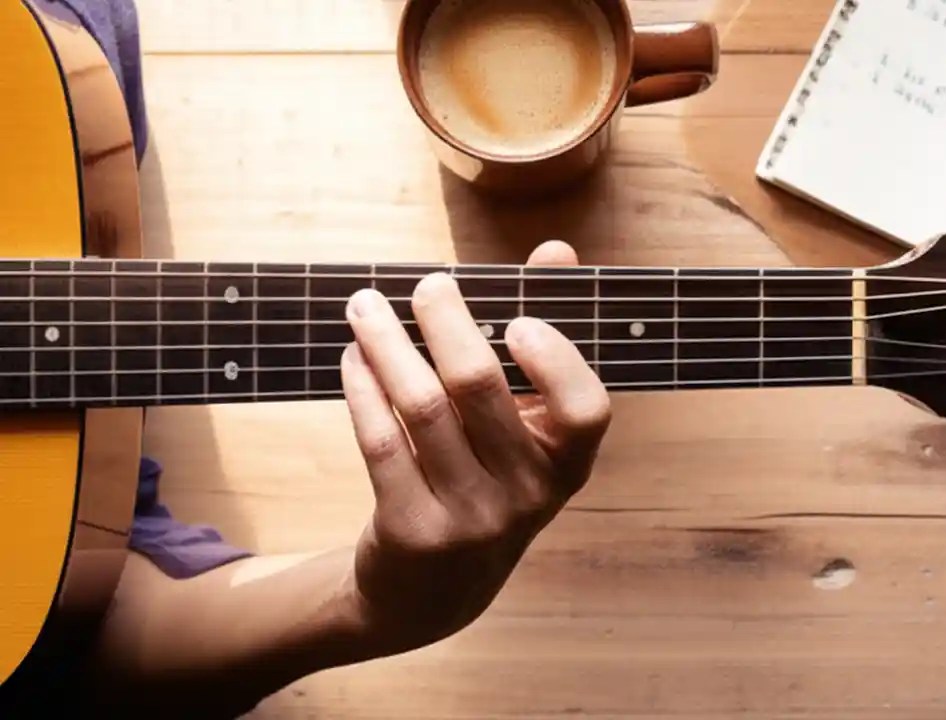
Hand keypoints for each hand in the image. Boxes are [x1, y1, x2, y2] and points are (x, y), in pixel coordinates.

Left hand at [339, 241, 610, 649]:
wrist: (435, 592)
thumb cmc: (488, 480)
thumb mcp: (527, 430)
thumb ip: (544, 338)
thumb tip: (556, 251)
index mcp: (568, 467)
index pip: (586, 411)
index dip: (555, 361)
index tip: (516, 320)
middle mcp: (527, 497)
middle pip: (480, 388)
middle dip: (446, 322)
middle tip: (426, 286)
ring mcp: (468, 520)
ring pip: (421, 407)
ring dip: (387, 344)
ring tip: (365, 306)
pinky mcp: (412, 532)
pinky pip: (381, 441)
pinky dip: (363, 388)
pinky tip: (353, 358)